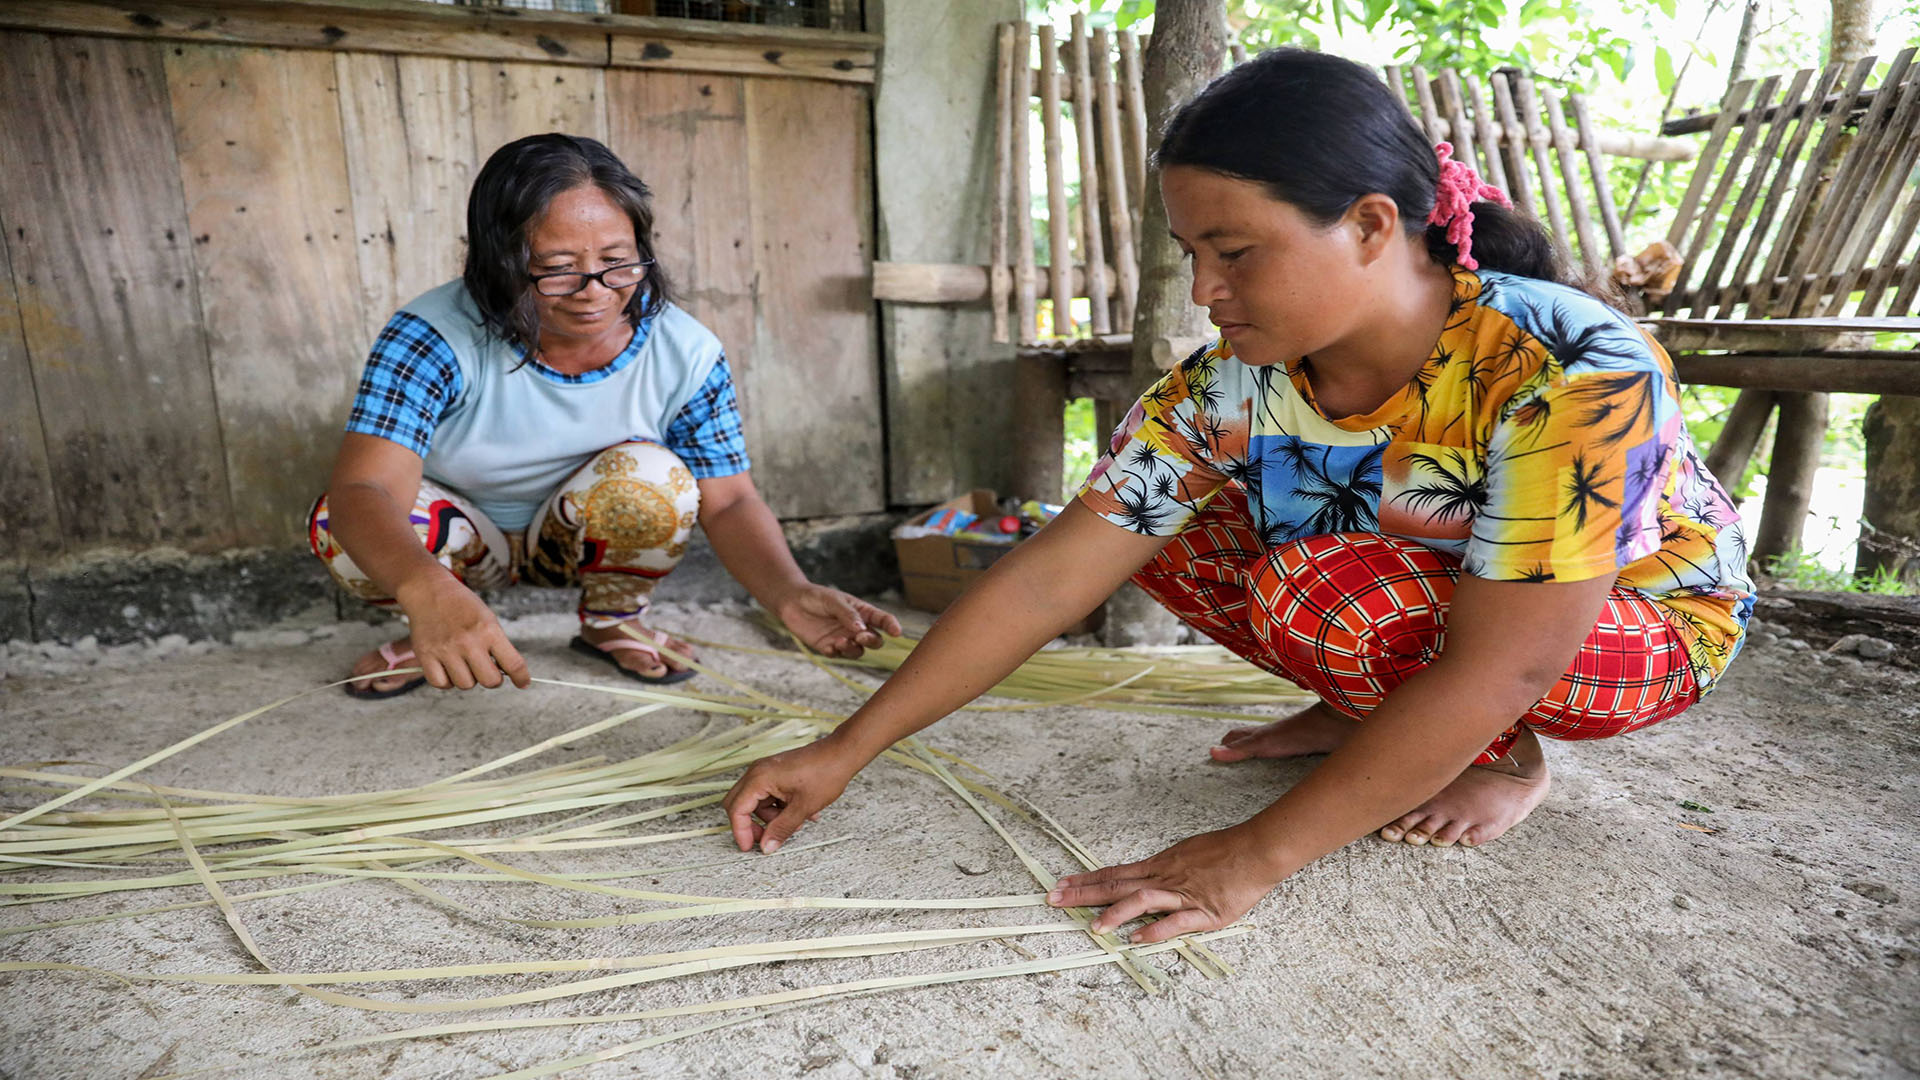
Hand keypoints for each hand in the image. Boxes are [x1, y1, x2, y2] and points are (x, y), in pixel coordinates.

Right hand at [394, 572, 529, 690]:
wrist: (429, 591)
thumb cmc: (461, 606)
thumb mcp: (488, 619)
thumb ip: (498, 645)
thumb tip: (507, 672)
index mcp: (488, 630)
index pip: (513, 664)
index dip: (521, 678)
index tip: (523, 682)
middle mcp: (468, 642)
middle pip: (490, 681)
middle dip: (493, 679)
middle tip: (487, 669)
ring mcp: (446, 650)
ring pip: (466, 685)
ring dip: (468, 678)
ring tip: (464, 663)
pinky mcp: (426, 656)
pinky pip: (441, 684)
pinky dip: (447, 681)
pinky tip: (448, 668)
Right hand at [722, 736, 865, 852]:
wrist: (842, 753)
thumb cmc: (825, 773)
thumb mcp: (803, 807)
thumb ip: (781, 828)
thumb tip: (766, 846)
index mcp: (759, 778)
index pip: (737, 809)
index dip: (740, 832)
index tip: (749, 848)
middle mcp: (758, 772)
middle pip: (739, 804)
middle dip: (751, 825)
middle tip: (767, 838)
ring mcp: (767, 770)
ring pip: (756, 802)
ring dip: (771, 817)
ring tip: (796, 822)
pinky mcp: (777, 772)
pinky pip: (769, 795)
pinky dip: (779, 807)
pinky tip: (801, 812)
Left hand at [774, 584, 902, 658]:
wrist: (793, 602)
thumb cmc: (817, 597)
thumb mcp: (834, 600)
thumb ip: (848, 614)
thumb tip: (862, 630)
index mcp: (863, 612)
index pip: (883, 620)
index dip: (892, 626)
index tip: (897, 632)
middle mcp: (856, 628)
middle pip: (874, 641)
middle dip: (872, 641)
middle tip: (860, 637)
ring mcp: (843, 638)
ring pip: (858, 651)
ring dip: (853, 648)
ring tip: (840, 641)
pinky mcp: (828, 647)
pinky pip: (838, 655)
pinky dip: (836, 652)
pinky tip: (829, 646)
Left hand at [1045, 825, 1286, 943]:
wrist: (1256, 850)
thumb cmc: (1224, 851)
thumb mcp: (1185, 854)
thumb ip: (1164, 870)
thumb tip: (1143, 879)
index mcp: (1159, 866)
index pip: (1114, 874)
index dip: (1085, 880)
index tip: (1060, 884)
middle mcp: (1164, 878)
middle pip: (1117, 885)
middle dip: (1083, 894)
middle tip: (1053, 900)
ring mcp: (1183, 895)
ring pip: (1143, 902)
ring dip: (1116, 913)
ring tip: (1093, 927)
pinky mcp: (1204, 912)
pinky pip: (1177, 922)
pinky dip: (1157, 930)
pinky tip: (1138, 939)